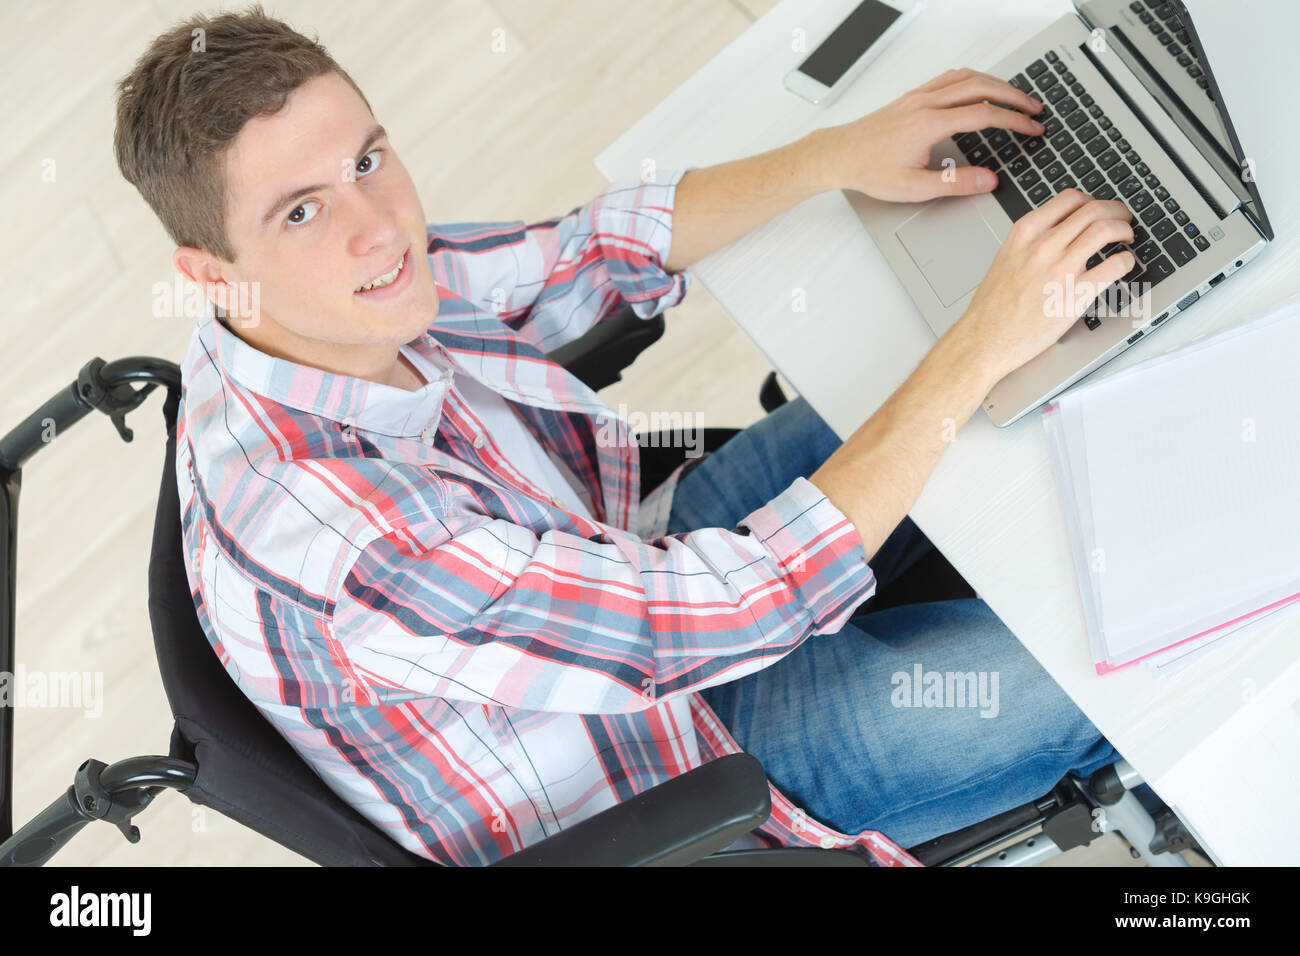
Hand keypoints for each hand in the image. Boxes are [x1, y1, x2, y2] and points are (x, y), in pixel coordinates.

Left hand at [818, 68, 1043, 201]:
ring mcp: (918, 96)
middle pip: (981, 87)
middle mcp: (925, 103)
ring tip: (1015, 97)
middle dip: (1013, 97)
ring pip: (966, 77)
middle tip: (1035, 109)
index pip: (984, 116)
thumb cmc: (869, 170)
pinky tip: (980, 89)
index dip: (1014, 122)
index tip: (1032, 129)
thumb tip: (989, 180)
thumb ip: (954, 184)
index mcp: (929, 124)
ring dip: (995, 84)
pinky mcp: (911, 97)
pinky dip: (972, 80)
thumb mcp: (913, 188)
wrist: (838, 155)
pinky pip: (948, 78)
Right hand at [947, 189, 1135, 382]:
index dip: (1092, 201)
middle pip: (1094, 209)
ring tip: (1126, 238)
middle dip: (1116, 211)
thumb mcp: (1006, 259)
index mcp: (1026, 233)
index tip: (1098, 209)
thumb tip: (1057, 234)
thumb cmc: (992, 308)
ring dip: (1124, 230)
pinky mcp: (1077, 294)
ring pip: (1107, 229)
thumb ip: (1031, 242)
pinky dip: (1127, 260)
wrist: (984, 339)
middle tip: (1122, 220)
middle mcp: (1044, 245)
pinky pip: (1115, 265)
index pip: (1070, 199)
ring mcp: (1061, 268)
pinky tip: (1124, 264)